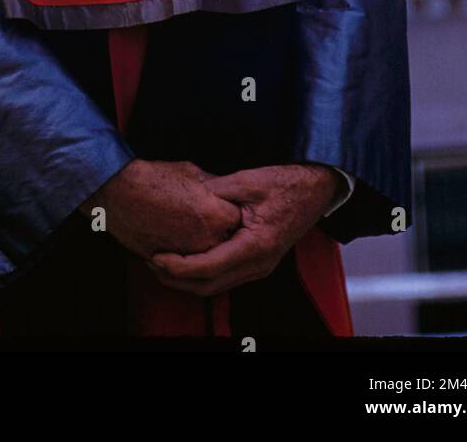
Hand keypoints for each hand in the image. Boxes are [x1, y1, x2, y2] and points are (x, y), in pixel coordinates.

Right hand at [81, 158, 240, 260]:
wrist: (122, 193)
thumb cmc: (157, 179)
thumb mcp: (193, 173)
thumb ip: (217, 188)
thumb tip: (230, 194)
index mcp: (218, 216)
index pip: (240, 219)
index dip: (230, 210)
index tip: (223, 204)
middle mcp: (208, 240)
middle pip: (227, 240)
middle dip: (220, 230)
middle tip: (205, 216)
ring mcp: (190, 255)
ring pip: (209, 254)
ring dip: (204, 244)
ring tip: (189, 225)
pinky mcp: (172, 264)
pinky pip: (188, 262)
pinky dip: (186, 253)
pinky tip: (176, 236)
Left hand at [147, 163, 341, 296]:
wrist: (316, 188)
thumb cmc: (286, 183)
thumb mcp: (247, 181)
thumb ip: (215, 193)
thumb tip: (186, 199)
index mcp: (256, 245)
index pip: (208, 267)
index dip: (178, 266)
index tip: (156, 256)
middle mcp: (259, 264)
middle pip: (209, 285)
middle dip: (177, 279)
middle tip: (150, 262)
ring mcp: (261, 267)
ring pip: (217, 286)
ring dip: (188, 280)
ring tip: (163, 263)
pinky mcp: (259, 263)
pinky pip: (226, 277)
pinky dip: (203, 274)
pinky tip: (187, 259)